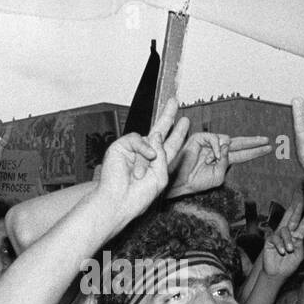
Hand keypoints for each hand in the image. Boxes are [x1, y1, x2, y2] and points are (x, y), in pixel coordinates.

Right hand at [95, 98, 189, 221]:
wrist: (118, 201)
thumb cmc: (138, 196)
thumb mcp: (161, 176)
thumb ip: (164, 155)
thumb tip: (156, 134)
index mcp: (156, 164)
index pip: (170, 145)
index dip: (178, 132)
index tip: (184, 121)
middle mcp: (145, 155)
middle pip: (159, 131)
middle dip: (167, 116)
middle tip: (174, 102)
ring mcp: (132, 151)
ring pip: (148, 140)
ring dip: (147, 159)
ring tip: (140, 175)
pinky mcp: (120, 147)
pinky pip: (136, 138)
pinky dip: (142, 148)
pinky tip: (143, 158)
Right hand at [165, 132, 270, 198]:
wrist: (181, 181)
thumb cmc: (197, 181)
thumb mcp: (218, 176)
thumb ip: (226, 162)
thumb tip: (228, 145)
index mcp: (223, 160)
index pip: (242, 154)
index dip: (254, 151)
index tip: (267, 148)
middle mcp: (218, 150)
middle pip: (239, 143)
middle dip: (253, 142)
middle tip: (266, 141)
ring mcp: (210, 144)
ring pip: (227, 140)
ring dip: (221, 153)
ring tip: (210, 161)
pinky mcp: (200, 138)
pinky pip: (215, 138)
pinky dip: (216, 147)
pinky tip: (211, 155)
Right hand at [260, 204, 303, 278]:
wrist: (278, 274)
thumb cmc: (289, 264)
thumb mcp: (299, 254)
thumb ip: (300, 243)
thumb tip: (299, 234)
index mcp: (297, 237)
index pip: (302, 224)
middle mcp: (288, 234)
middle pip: (292, 219)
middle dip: (296, 209)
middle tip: (300, 200)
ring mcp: (278, 236)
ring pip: (285, 230)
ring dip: (287, 240)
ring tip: (289, 249)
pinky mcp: (269, 241)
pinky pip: (275, 238)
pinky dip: (279, 245)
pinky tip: (282, 251)